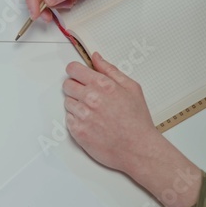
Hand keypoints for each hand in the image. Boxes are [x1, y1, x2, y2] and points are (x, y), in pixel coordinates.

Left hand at [63, 52, 200, 206]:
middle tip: (89, 97)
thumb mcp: (131, 88)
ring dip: (77, 105)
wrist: (138, 149)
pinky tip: (92, 123)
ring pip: (67, 102)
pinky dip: (77, 120)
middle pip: (67, 84)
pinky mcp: (77, 130)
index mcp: (102, 85)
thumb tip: (95, 57)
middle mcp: (90, 98)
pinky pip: (68, 119)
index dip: (75, 72)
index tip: (78, 75)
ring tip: (95, 113)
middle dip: (76, 88)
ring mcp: (82, 115)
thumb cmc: (137, 120)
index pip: (73, 69)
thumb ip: (110, 70)